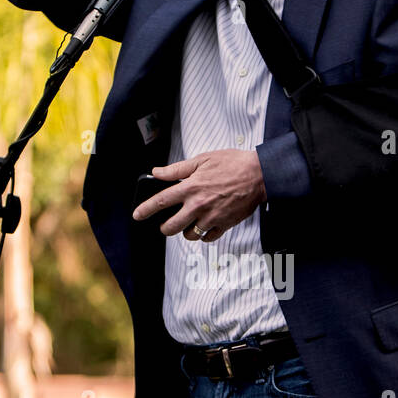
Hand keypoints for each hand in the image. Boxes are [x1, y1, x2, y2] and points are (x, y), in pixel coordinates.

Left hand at [131, 150, 266, 242]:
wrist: (259, 175)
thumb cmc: (232, 164)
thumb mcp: (202, 159)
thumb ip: (177, 170)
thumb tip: (158, 172)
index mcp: (191, 188)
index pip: (160, 201)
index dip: (145, 209)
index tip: (137, 215)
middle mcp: (198, 205)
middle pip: (171, 227)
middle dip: (164, 227)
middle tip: (166, 224)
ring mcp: (211, 218)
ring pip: (189, 236)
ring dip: (185, 231)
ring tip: (188, 222)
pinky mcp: (224, 225)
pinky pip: (207, 238)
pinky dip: (203, 234)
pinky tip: (204, 225)